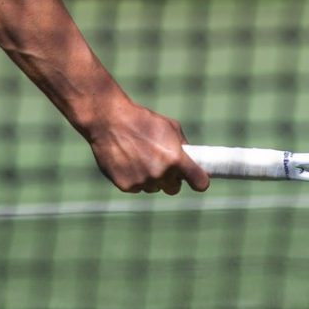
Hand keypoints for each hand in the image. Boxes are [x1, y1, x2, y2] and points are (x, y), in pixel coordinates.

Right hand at [84, 101, 208, 194]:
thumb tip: (190, 159)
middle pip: (174, 188)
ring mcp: (143, 182)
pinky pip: (137, 188)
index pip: (200, 182)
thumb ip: (182, 146)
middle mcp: (161, 174)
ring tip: (139, 157)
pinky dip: (134, 178)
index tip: (196, 179)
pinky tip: (127, 161)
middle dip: (171, 179)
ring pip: (154, 188)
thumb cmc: (142, 121)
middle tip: (162, 165)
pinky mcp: (126, 186)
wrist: (109, 121)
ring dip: (151, 178)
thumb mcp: (170, 127)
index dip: (199, 180)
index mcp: (176, 159)